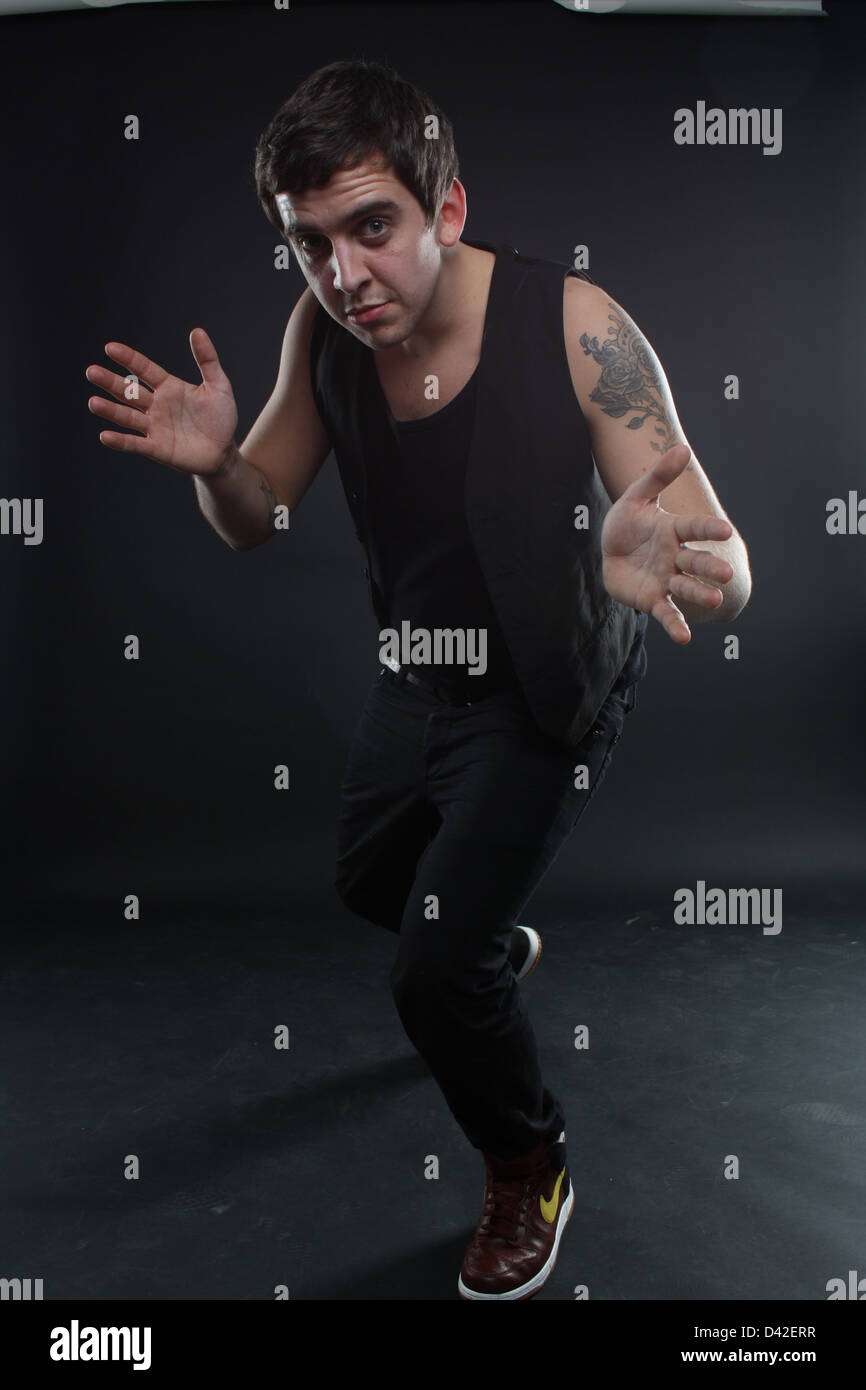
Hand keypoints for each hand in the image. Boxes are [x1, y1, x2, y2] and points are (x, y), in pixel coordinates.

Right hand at [85, 327, 238, 476]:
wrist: (224, 452)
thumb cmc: (221, 418)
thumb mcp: (219, 386)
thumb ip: (207, 360)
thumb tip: (197, 331)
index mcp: (168, 387)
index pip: (144, 369)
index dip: (128, 359)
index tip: (110, 348)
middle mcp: (156, 405)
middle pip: (129, 391)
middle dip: (110, 382)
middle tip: (91, 371)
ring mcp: (154, 427)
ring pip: (127, 416)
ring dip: (110, 410)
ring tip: (93, 403)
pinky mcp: (157, 448)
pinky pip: (135, 444)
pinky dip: (121, 441)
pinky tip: (105, 436)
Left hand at [601, 444, 733, 643]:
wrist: (610, 553)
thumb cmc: (627, 525)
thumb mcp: (636, 497)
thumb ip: (658, 476)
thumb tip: (683, 448)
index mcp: (674, 531)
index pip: (694, 529)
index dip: (708, 530)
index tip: (725, 531)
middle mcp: (676, 557)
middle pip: (695, 562)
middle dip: (709, 568)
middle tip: (727, 574)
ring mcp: (666, 580)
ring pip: (685, 588)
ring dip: (699, 594)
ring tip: (715, 600)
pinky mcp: (653, 600)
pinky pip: (666, 614)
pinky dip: (675, 626)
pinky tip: (684, 639)